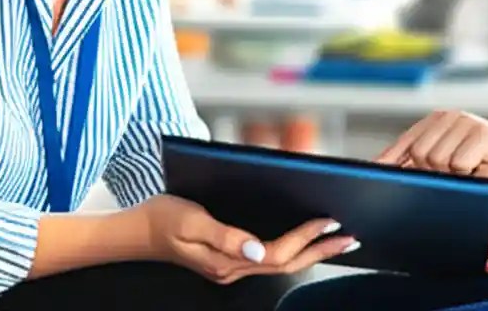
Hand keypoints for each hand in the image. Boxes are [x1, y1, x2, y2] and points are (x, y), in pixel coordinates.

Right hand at [137, 195, 357, 283]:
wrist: (137, 231)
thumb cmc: (162, 219)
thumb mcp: (191, 221)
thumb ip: (225, 236)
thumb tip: (258, 249)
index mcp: (225, 261)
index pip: (276, 253)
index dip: (304, 238)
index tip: (328, 221)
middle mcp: (233, 269)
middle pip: (287, 264)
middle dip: (321, 250)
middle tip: (350, 236)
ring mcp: (232, 267)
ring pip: (281, 264)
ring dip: (311, 252)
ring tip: (338, 239)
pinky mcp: (230, 259)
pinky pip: (270, 259)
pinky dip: (293, 249)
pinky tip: (305, 240)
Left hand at [377, 111, 487, 189]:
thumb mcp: (452, 162)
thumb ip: (425, 163)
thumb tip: (392, 174)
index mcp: (438, 121)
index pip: (406, 141)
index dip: (388, 159)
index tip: (372, 173)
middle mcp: (449, 117)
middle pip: (418, 154)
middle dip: (431, 172)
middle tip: (456, 175)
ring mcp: (466, 123)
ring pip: (436, 160)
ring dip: (452, 174)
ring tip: (471, 169)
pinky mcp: (482, 133)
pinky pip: (458, 164)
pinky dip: (468, 173)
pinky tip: (482, 167)